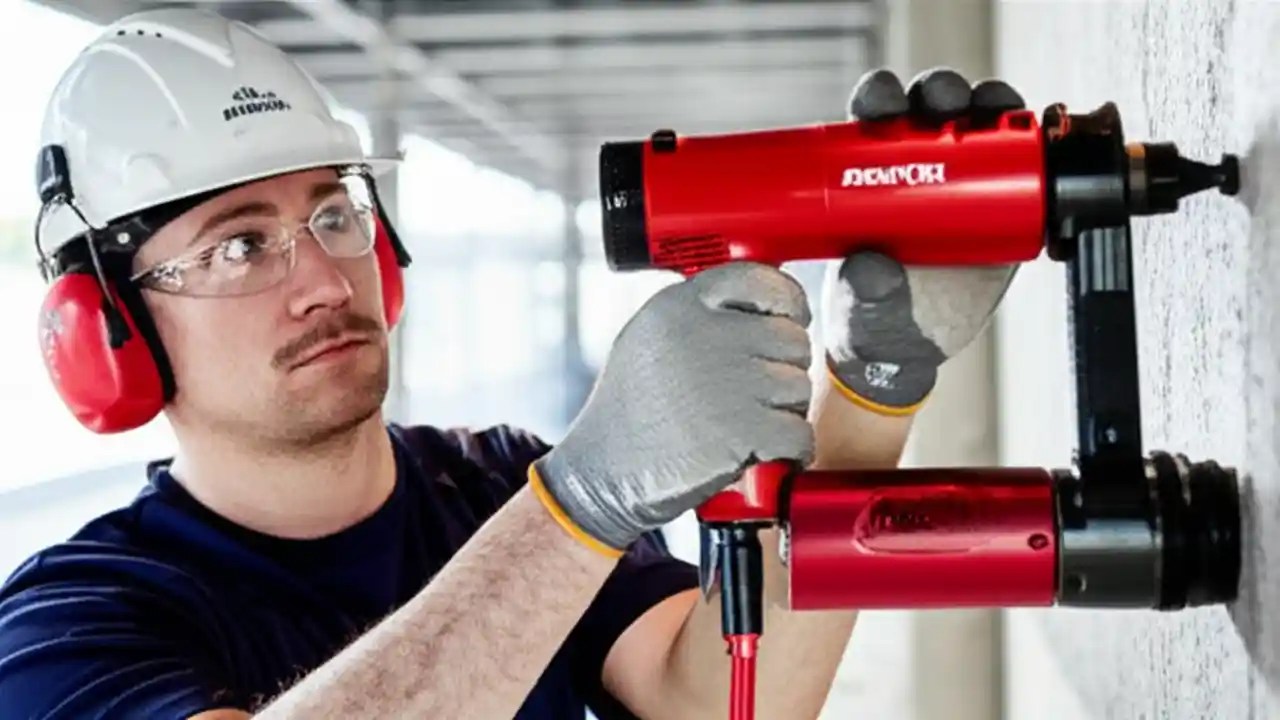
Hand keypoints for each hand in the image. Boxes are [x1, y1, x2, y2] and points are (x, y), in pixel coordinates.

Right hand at [531, 262, 814, 555]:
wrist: (604, 475)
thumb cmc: (629, 413)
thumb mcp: (649, 339)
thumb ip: (700, 316)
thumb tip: (766, 308)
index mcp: (679, 306)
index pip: (763, 279)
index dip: (787, 303)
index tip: (789, 323)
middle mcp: (705, 335)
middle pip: (791, 338)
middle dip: (783, 370)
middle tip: (755, 396)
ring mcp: (728, 381)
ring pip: (800, 387)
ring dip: (785, 412)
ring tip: (746, 426)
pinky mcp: (744, 429)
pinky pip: (799, 432)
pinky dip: (789, 451)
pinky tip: (759, 454)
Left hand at [823, 67, 1024, 412]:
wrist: (906, 355)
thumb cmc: (870, 320)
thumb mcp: (861, 308)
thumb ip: (865, 291)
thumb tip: (872, 267)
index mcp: (867, 179)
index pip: (872, 122)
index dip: (878, 99)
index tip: (881, 105)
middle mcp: (915, 172)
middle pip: (928, 109)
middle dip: (937, 92)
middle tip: (941, 105)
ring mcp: (962, 188)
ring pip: (978, 126)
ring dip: (986, 106)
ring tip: (989, 112)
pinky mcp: (1000, 211)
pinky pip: (1020, 168)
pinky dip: (1029, 144)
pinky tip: (1031, 136)